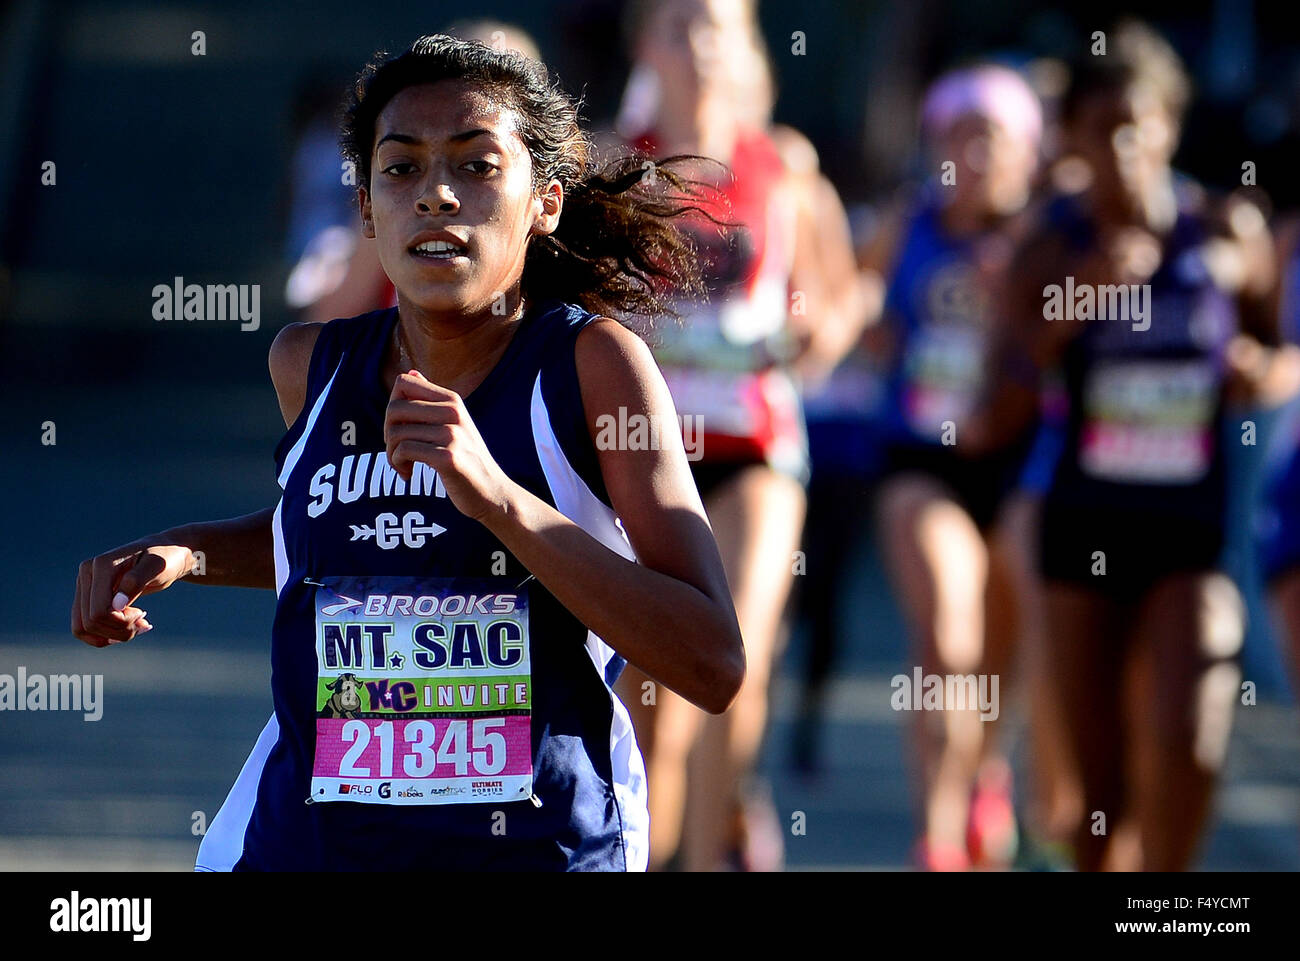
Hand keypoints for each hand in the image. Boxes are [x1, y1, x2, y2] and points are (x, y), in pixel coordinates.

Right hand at [72, 543, 194, 646]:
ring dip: (112, 635)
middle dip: (119, 630)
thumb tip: (116, 605)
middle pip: (90, 623)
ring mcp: (85, 586)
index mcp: (101, 566)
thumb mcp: (158, 567)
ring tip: (137, 625)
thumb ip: (137, 581)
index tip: (143, 613)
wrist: (166, 555)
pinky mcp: (88, 596)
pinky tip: (129, 627)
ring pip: (82, 629)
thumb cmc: (165, 559)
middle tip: (142, 621)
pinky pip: (85, 627)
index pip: (99, 611)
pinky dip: (106, 634)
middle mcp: (86, 575)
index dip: (122, 622)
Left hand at [384, 369, 512, 522]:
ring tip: (403, 465)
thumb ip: (431, 400)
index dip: (393, 404)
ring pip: (396, 433)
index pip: (404, 382)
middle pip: (394, 408)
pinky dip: (398, 465)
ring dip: (391, 454)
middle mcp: (453, 412)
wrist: (492, 492)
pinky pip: (403, 451)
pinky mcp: (447, 457)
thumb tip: (412, 372)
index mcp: (452, 400)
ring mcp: (452, 434)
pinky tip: (407, 474)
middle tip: (397, 451)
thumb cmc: (467, 459)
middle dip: (387, 432)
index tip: (401, 426)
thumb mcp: (454, 424)